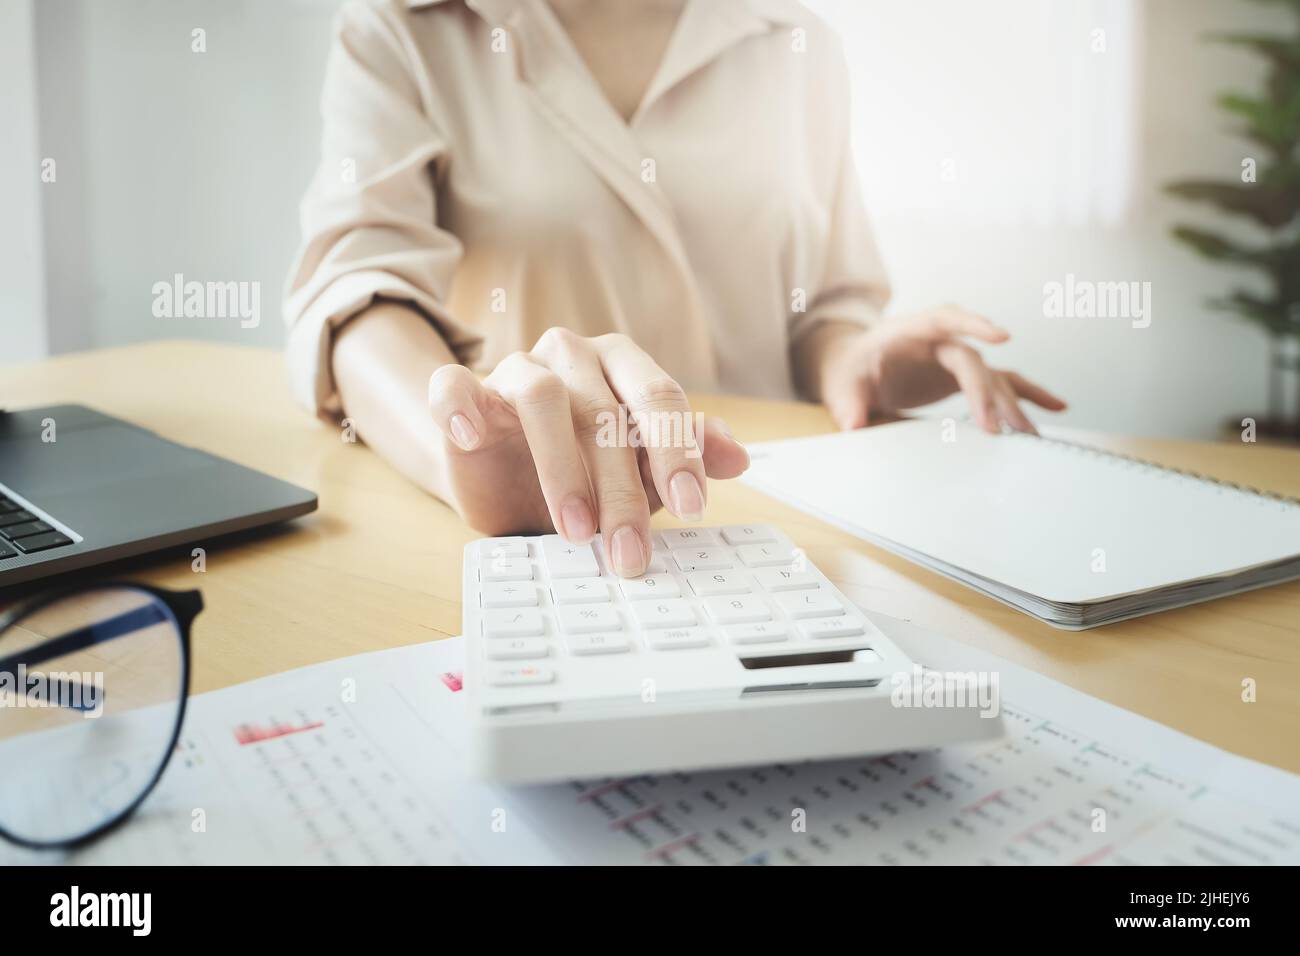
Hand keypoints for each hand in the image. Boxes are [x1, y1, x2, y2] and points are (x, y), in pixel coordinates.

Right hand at [427, 328, 749, 575]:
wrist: (504, 477)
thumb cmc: (584, 467)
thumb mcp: (642, 469)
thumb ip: (687, 455)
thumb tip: (739, 457)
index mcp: (622, 363)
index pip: (659, 397)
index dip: (677, 453)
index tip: (692, 509)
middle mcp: (571, 354)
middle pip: (604, 409)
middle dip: (622, 489)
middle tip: (630, 551)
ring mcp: (516, 368)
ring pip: (542, 397)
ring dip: (562, 468)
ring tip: (575, 529)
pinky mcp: (464, 391)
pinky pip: (453, 384)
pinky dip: (461, 406)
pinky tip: (472, 437)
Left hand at [813, 308, 1066, 433]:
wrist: (856, 369)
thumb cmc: (850, 371)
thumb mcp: (840, 385)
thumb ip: (848, 402)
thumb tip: (852, 425)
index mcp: (908, 331)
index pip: (944, 320)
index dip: (973, 325)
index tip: (1003, 337)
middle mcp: (938, 340)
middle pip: (971, 361)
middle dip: (984, 392)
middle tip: (995, 426)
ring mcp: (954, 357)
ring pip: (991, 375)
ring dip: (1012, 402)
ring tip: (1030, 433)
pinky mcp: (963, 376)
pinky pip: (1000, 382)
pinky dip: (1026, 394)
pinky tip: (1057, 407)